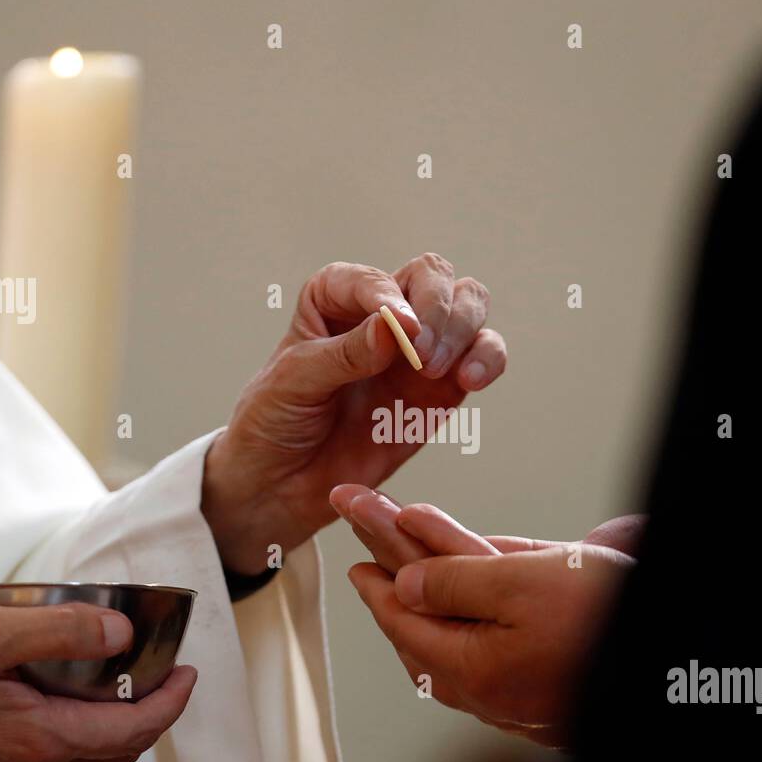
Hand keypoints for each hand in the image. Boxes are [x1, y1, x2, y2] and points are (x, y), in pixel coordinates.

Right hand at [0, 604, 196, 761]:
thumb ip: (61, 630)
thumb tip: (120, 634)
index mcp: (38, 737)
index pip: (135, 729)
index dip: (172, 703)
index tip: (187, 676)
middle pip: (115, 753)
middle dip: (149, 717)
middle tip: (163, 681)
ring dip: (106, 731)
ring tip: (111, 689)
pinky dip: (65, 745)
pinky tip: (52, 714)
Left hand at [203, 255, 507, 573]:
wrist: (281, 485)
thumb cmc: (273, 422)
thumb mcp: (293, 382)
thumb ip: (344, 354)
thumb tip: (396, 325)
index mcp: (335, 298)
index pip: (375, 278)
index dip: (389, 297)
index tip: (397, 329)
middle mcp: (382, 314)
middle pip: (433, 277)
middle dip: (437, 307)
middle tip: (421, 354)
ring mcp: (417, 350)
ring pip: (468, 305)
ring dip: (464, 328)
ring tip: (434, 370)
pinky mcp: (442, 388)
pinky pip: (483, 356)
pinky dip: (488, 359)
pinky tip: (470, 380)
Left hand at [333, 485, 639, 746]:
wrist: (668, 657)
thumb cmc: (605, 620)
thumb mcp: (519, 583)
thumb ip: (454, 582)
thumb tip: (406, 586)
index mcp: (474, 668)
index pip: (404, 621)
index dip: (375, 585)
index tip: (355, 560)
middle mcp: (492, 692)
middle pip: (427, 633)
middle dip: (396, 588)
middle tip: (370, 560)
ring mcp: (520, 698)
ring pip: (459, 647)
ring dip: (431, 606)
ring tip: (410, 580)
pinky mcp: (546, 694)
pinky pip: (492, 656)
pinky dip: (472, 625)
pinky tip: (471, 617)